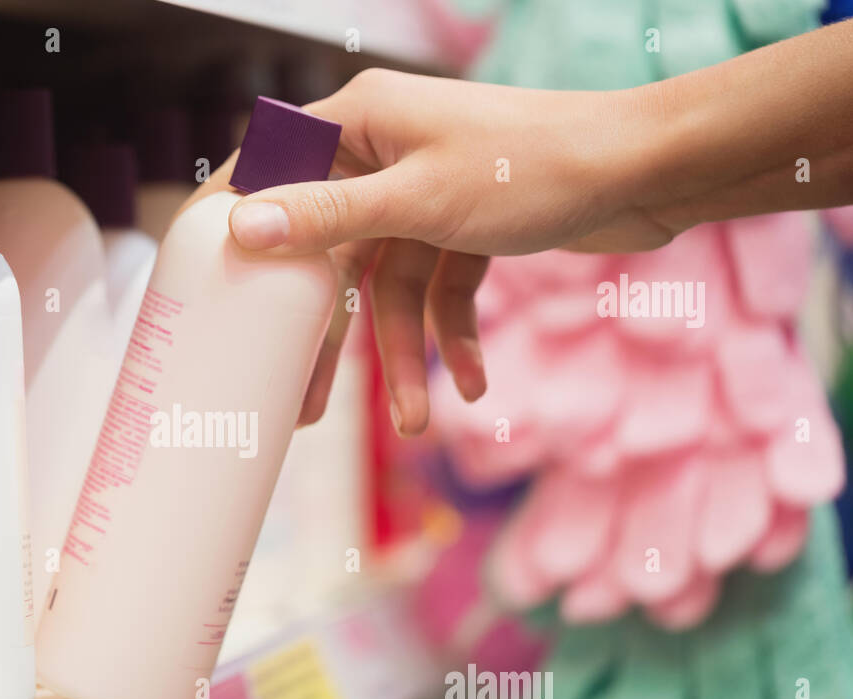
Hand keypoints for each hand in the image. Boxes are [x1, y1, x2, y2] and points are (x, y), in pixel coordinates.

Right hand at [193, 70, 671, 434]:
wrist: (649, 172)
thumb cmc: (535, 166)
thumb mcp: (420, 200)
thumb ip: (329, 218)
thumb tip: (243, 228)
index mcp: (360, 123)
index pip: (272, 171)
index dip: (234, 225)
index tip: (202, 287)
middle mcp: (385, 154)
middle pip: (331, 254)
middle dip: (329, 336)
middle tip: (303, 405)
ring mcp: (427, 194)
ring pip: (392, 287)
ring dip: (406, 355)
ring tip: (413, 421)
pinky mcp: (467, 227)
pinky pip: (441, 291)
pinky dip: (454, 337)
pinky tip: (474, 385)